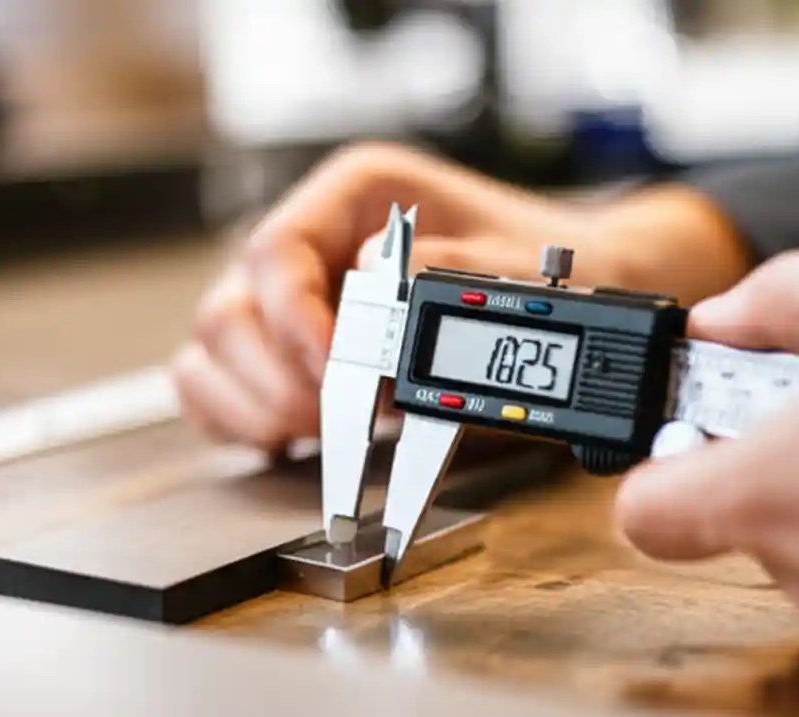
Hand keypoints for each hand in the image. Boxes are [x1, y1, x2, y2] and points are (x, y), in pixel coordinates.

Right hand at [175, 142, 750, 450]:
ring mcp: (293, 297)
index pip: (279, 252)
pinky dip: (239, 418)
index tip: (339, 378)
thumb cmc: (550, 263)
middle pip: (234, 309)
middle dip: (277, 381)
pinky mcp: (288, 350)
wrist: (584, 285)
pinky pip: (216, 383)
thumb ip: (463, 273)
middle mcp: (314, 240)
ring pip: (214, 349)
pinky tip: (289, 439)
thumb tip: (383, 285)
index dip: (295, 323)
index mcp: (356, 195)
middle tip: (335, 427)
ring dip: (254, 405)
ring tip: (319, 437)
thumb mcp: (526, 265)